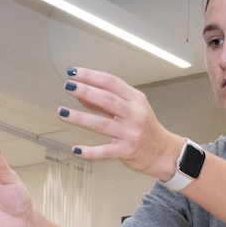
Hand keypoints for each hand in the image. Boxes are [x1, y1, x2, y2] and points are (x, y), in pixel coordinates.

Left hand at [58, 68, 182, 179]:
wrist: (163, 153)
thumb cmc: (146, 129)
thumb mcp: (130, 110)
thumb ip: (105, 103)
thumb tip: (80, 94)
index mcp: (135, 100)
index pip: (111, 82)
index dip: (90, 76)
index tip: (73, 72)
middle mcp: (134, 114)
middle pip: (107, 99)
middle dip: (85, 91)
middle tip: (68, 86)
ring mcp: (130, 133)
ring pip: (102, 123)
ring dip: (79, 117)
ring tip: (62, 113)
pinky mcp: (126, 151)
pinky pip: (105, 151)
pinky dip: (90, 151)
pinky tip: (76, 149)